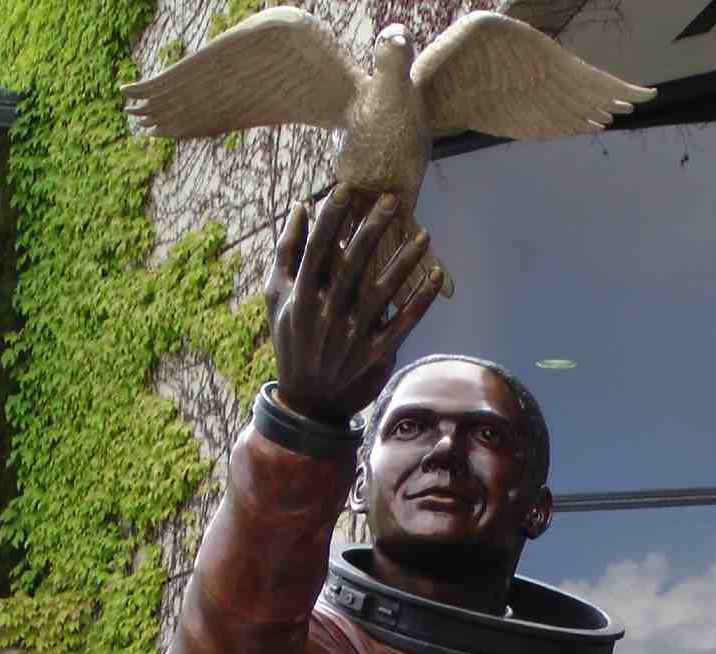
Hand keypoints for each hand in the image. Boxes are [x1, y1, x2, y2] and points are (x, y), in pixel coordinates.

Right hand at [266, 187, 444, 423]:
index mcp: (302, 297)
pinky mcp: (375, 354)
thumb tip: (299, 207)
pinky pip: (403, 322)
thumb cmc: (291, 339)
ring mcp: (353, 336)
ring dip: (406, 261)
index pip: (318, 249)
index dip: (332, 217)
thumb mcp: (278, 296)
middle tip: (390, 200)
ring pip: (384, 291)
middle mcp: (328, 315)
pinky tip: (437, 275)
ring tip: (424, 234)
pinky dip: (421, 298)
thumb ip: (287, 251)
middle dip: (372, 229)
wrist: (308, 403)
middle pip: (354, 264)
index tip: (346, 189)